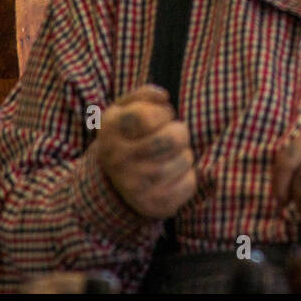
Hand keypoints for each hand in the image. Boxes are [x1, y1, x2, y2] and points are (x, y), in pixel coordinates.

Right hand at [93, 84, 197, 218]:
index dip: (162, 113)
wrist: (110, 185)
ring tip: (169, 156)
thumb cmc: (126, 137)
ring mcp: (137, 186)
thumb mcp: (124, 110)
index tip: (160, 117)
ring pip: (185, 159)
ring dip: (184, 154)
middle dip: (179, 132)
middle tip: (170, 136)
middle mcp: (120, 161)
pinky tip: (172, 175)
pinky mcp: (155, 205)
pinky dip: (187, 176)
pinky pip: (190, 183)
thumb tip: (163, 97)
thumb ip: (143, 95)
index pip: (146, 117)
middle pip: (174, 138)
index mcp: (110, 132)